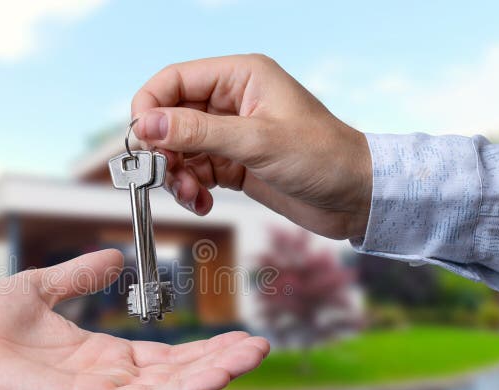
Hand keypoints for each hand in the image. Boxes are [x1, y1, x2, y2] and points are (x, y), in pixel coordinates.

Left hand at [0, 249, 268, 389]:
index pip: (161, 354)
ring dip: (213, 371)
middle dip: (219, 359)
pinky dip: (184, 387)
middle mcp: (106, 377)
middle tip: (259, 345)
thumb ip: (79, 275)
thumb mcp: (41, 287)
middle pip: (176, 372)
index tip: (233, 332)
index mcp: (98, 354)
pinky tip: (216, 373)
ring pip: (170, 387)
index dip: (199, 346)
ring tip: (253, 354)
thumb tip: (113, 257)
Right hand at [132, 54, 371, 239]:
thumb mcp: (257, 142)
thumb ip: (199, 132)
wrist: (356, 197)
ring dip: (176, 175)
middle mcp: (231, 101)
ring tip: (191, 196)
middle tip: (167, 176)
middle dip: (164, 150)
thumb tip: (147, 124)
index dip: (150, 107)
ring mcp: (231, 134)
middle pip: (171, 118)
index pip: (174, 80)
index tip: (142, 141)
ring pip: (179, 149)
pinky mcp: (233, 163)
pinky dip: (191, 189)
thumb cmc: (323, 158)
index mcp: (240, 77)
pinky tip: (203, 203)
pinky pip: (195, 172)